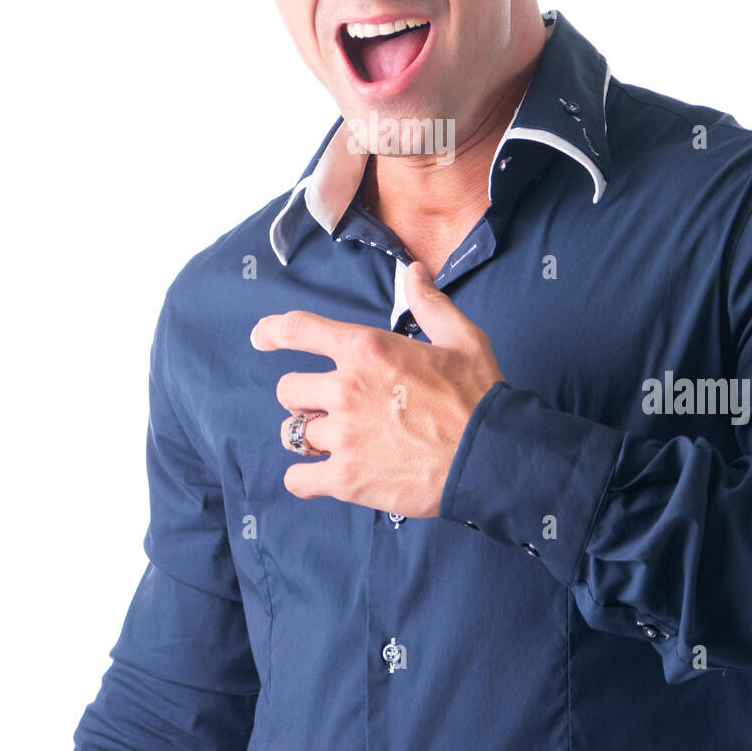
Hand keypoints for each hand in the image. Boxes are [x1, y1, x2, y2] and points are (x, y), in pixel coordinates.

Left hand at [250, 260, 504, 516]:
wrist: (490, 456)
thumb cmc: (478, 396)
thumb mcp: (461, 337)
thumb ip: (429, 303)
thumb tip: (414, 272)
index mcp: (366, 348)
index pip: (298, 330)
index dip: (272, 332)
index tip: (261, 338)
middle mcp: (345, 388)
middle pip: (287, 389)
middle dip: (303, 398)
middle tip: (327, 407)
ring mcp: (342, 435)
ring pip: (292, 432)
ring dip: (308, 436)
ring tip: (333, 441)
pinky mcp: (346, 478)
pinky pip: (297, 478)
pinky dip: (305, 478)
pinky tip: (322, 475)